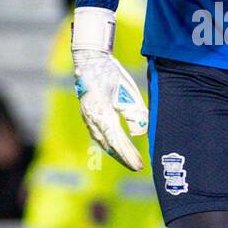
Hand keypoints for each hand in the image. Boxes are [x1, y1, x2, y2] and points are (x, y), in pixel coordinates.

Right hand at [72, 8, 147, 171]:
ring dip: (116, 152)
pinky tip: (116, 146)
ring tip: (129, 160)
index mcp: (102, 113)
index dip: (128, 155)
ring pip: (102, 141)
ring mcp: (87, 118)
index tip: (139, 165)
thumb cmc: (110, 74)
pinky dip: (109, 143)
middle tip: (138, 167)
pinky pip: (99, 134)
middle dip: (123, 157)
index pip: (117, 140)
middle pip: (109, 145)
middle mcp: (92, 119)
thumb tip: (140, 133)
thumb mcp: (126, 91)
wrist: (90, 61)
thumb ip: (134, 113)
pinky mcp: (88, 115)